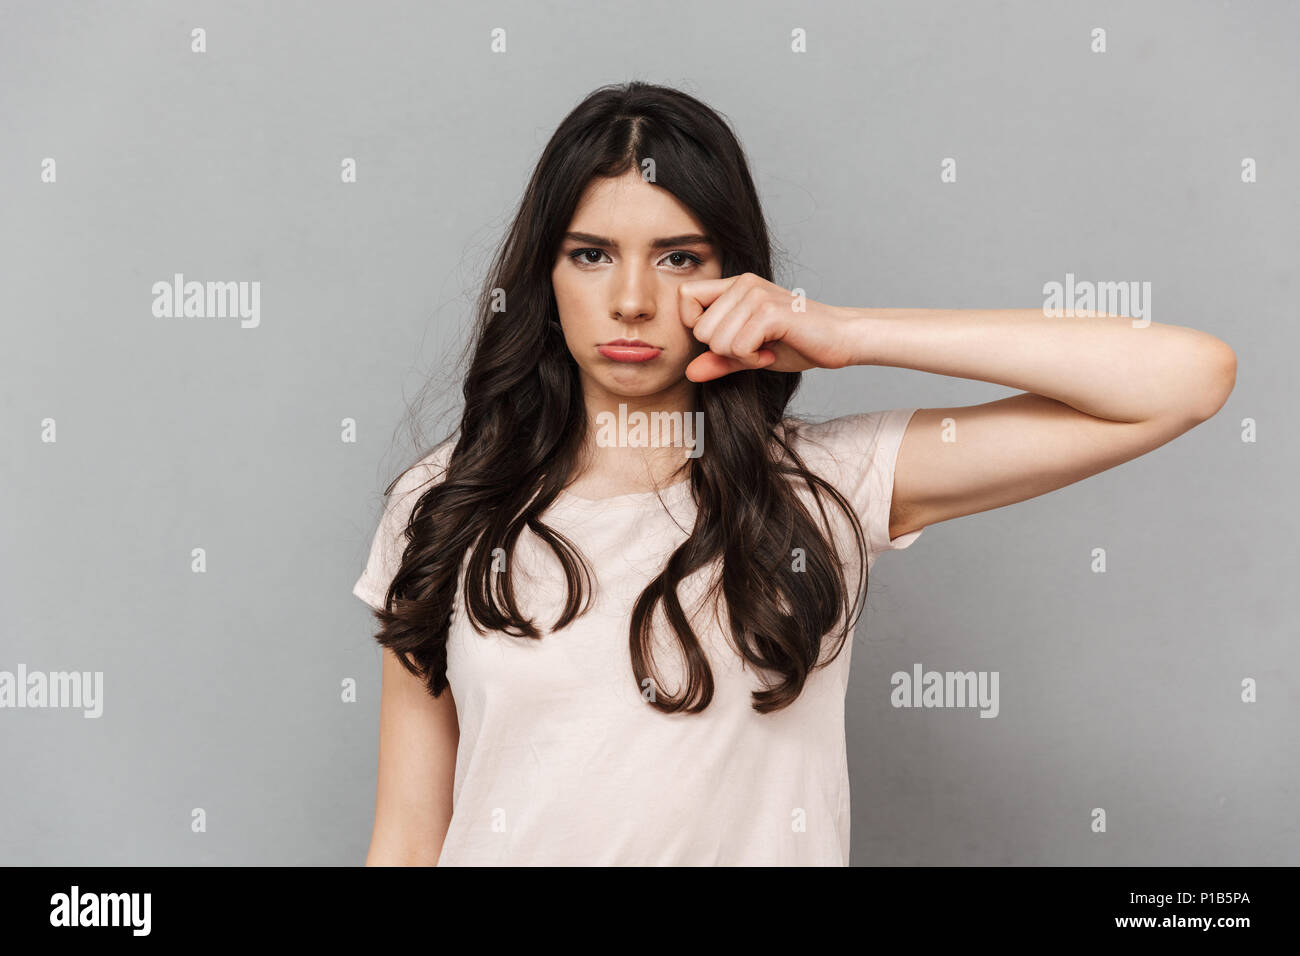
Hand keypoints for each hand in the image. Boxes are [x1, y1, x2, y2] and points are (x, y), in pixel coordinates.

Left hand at [677, 273, 861, 381]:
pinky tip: (772, 351)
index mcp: (735, 286)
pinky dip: (753, 360)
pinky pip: (738, 347)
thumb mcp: (751, 354)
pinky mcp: (769, 312)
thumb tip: (689, 373)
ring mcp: (756, 295)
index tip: (725, 341)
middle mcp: (743, 283)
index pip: (685, 298)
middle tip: (753, 350)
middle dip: (723, 351)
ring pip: (716, 341)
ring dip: (741, 357)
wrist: (841, 339)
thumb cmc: (798, 343)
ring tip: (766, 349)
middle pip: (699, 329)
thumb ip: (720, 360)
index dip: (695, 326)